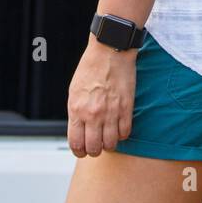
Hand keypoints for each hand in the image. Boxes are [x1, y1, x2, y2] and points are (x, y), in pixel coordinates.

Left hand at [67, 36, 135, 156]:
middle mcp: (93, 114)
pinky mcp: (126, 108)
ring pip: (111, 144)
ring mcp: (111, 113)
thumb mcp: (74, 91)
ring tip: (108, 137)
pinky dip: (122, 134)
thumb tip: (79, 130)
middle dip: (94, 150)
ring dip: (109, 144)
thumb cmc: (91, 68)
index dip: (79, 151)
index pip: (76, 143)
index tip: (82, 150)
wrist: (110, 51)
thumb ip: (76, 113)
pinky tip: (119, 127)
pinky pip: (125, 133)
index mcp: (76, 109)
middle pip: (94, 148)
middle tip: (96, 145)